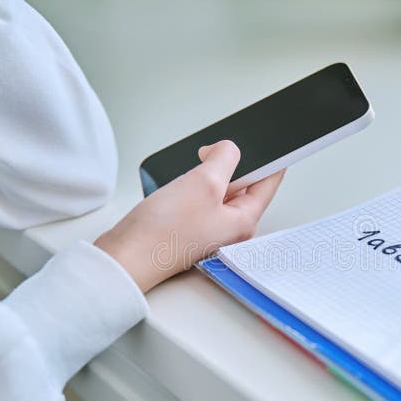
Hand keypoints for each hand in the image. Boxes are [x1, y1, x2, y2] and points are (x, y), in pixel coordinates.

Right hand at [95, 140, 283, 291]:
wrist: (127, 256)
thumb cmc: (163, 232)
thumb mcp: (203, 182)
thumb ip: (224, 158)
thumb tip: (228, 149)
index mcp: (244, 221)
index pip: (269, 183)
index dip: (272, 159)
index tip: (273, 143)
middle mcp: (230, 227)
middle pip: (243, 184)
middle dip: (229, 166)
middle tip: (212, 157)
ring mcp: (209, 228)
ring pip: (218, 189)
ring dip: (205, 176)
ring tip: (190, 179)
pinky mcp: (189, 226)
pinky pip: (199, 197)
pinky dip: (191, 186)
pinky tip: (177, 189)